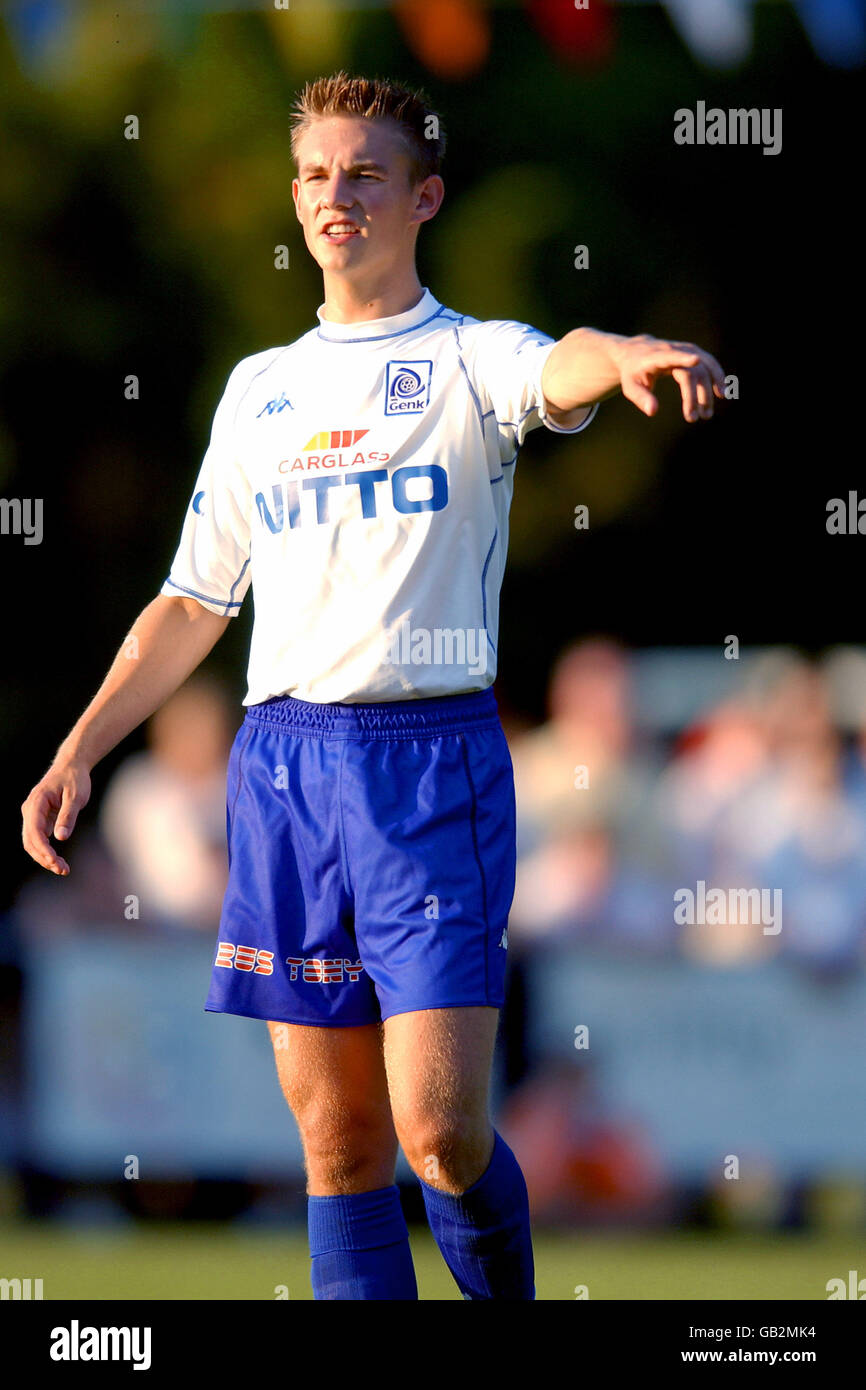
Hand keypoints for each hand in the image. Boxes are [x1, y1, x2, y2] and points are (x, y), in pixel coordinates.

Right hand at [21, 759, 91, 874]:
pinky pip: (39, 839)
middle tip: (63, 870)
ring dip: (44, 857)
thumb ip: (68, 816)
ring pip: (33, 842)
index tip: (55, 862)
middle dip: (44, 858)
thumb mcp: (76, 796)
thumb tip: (61, 838)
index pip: (35, 831)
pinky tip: (59, 861)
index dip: (43, 849)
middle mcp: (30, 810)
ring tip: (63, 869)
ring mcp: (33, 815)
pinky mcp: (39, 819)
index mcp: (36, 803)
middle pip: (30, 841)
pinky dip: (47, 851)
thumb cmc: (75, 779)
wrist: (71, 766)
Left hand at [613, 334, 725, 421]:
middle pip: (691, 371)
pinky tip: (721, 392)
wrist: (636, 352)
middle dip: (694, 396)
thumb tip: (653, 411)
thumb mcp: (630, 386)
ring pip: (705, 366)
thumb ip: (641, 397)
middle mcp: (674, 350)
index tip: (696, 360)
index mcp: (657, 356)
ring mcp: (686, 349)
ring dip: (711, 388)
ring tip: (708, 413)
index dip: (684, 358)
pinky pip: (709, 363)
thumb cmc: (632, 372)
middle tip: (693, 419)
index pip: (671, 356)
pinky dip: (717, 376)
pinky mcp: (694, 351)